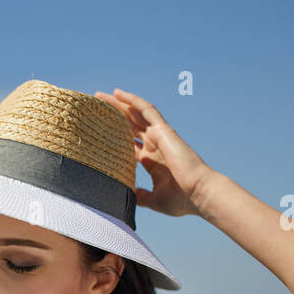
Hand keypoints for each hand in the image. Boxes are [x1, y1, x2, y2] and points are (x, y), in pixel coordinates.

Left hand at [95, 88, 215, 217]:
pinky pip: (146, 109)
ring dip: (118, 104)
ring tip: (101, 96)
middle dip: (112, 116)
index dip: (113, 137)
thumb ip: (139, 196)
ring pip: (135, 114)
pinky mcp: (164, 130)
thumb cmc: (181, 200)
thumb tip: (123, 197)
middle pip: (129, 125)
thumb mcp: (152, 199)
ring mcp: (159, 136)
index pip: (128, 144)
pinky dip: (133, 100)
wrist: (198, 194)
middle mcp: (154, 145)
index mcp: (150, 161)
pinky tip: (118, 93)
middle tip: (94, 107)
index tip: (96, 133)